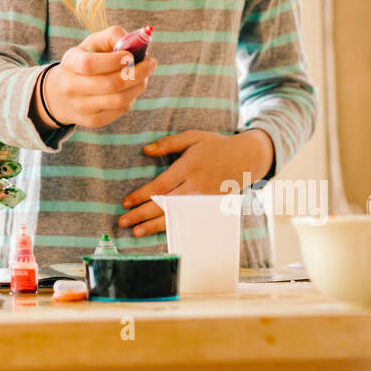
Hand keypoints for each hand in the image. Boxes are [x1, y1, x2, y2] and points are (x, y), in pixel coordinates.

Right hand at [38, 25, 157, 128]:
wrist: (62, 93)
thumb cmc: (86, 60)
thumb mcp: (93, 43)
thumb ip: (113, 36)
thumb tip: (135, 42)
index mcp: (70, 63)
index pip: (91, 64)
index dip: (114, 60)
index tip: (131, 55)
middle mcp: (71, 87)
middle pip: (110, 84)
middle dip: (137, 73)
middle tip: (150, 63)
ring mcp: (81, 107)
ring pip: (119, 100)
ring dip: (138, 86)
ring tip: (143, 76)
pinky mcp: (92, 121)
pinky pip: (120, 110)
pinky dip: (131, 98)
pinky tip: (131, 89)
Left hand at [117, 129, 270, 237]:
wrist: (247, 158)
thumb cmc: (216, 145)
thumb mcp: (194, 136)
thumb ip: (170, 143)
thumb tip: (146, 150)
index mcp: (189, 167)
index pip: (160, 184)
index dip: (142, 195)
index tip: (125, 203)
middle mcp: (196, 185)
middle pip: (165, 203)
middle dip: (142, 213)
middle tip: (123, 222)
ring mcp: (204, 199)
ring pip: (176, 215)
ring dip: (154, 225)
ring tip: (136, 232)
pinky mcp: (211, 207)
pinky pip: (189, 219)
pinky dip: (174, 227)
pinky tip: (160, 233)